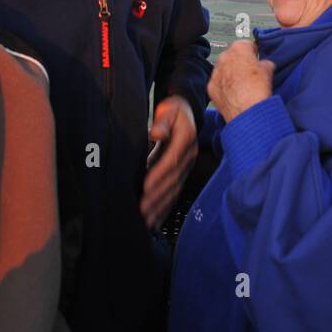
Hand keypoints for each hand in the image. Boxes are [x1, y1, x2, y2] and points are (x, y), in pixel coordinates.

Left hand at [140, 95, 196, 229]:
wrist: (187, 112)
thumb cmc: (173, 110)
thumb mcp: (169, 109)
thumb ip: (163, 120)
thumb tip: (157, 133)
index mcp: (186, 139)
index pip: (171, 160)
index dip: (158, 175)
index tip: (145, 187)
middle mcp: (189, 156)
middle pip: (173, 180)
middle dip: (157, 197)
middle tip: (142, 211)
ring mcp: (187, 167)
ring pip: (174, 190)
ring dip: (160, 207)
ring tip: (147, 221)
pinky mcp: (182, 174)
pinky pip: (175, 193)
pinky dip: (165, 207)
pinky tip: (156, 221)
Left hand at [208, 39, 274, 123]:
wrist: (247, 111)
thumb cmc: (257, 90)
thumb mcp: (268, 71)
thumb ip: (265, 63)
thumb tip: (265, 64)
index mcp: (239, 48)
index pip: (246, 44)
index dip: (253, 52)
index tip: (256, 57)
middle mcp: (224, 57)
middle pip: (233, 56)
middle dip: (240, 63)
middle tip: (250, 73)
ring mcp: (215, 72)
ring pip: (224, 69)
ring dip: (231, 74)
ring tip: (243, 85)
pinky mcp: (211, 87)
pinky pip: (219, 83)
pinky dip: (224, 87)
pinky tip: (235, 94)